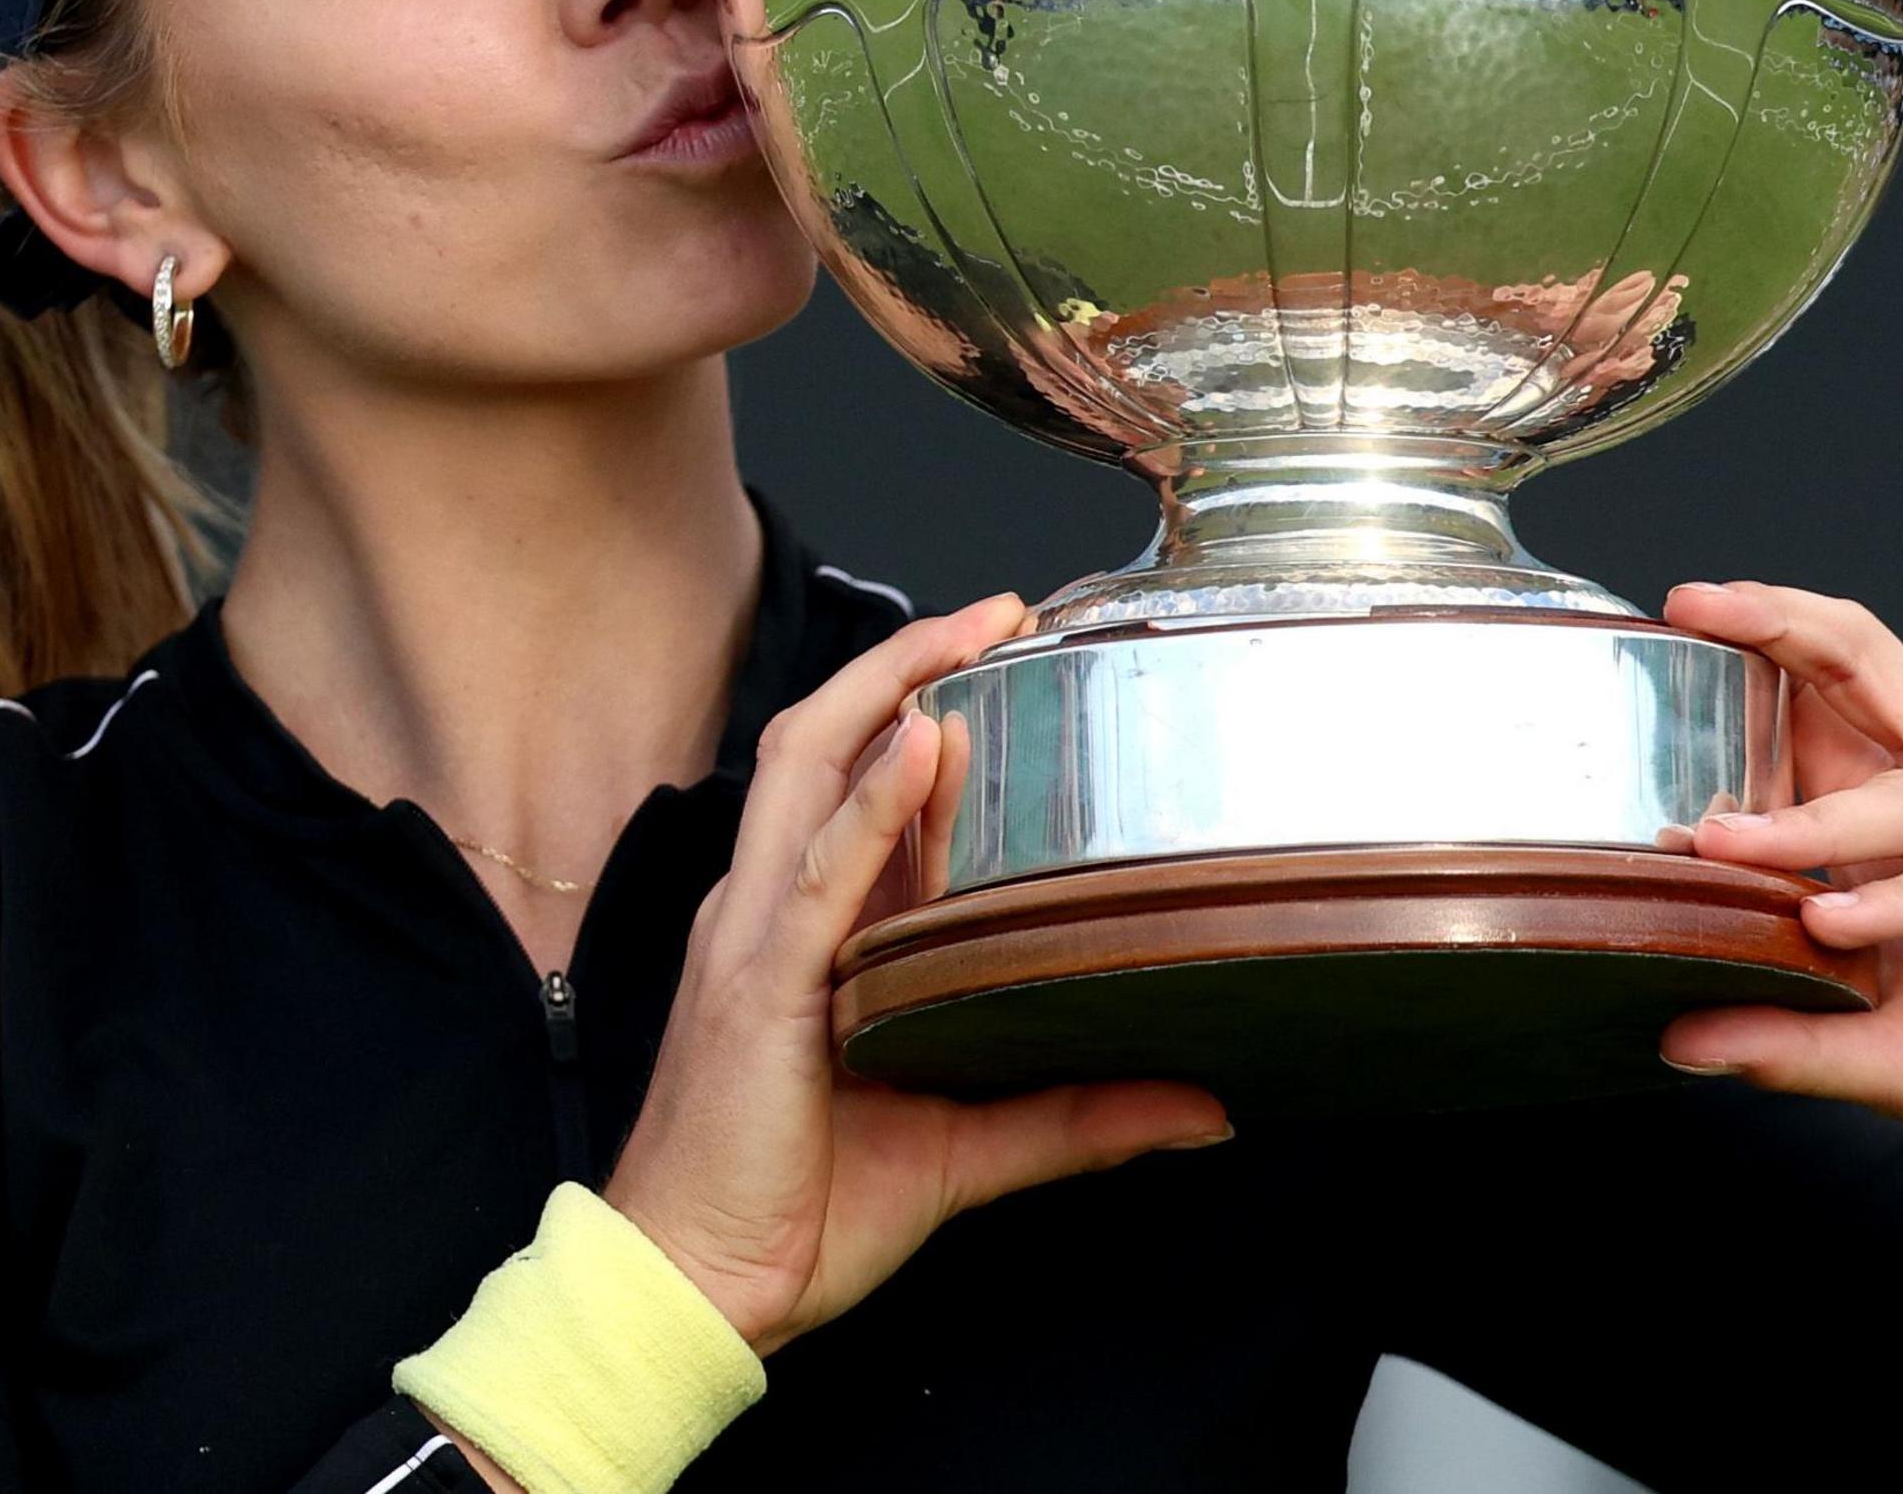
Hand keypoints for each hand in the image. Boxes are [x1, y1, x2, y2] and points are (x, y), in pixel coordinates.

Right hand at [602, 592, 1230, 1353]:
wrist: (700, 1289)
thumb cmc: (795, 1209)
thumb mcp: (968, 1149)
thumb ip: (1078, 1114)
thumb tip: (1202, 1106)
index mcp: (803, 934)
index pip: (853, 791)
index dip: (917, 712)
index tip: (1000, 663)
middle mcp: (770, 914)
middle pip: (819, 743)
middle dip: (901, 664)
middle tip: (994, 613)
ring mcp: (757, 941)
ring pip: (808, 772)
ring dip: (886, 692)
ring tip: (963, 639)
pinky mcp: (759, 989)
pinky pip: (815, 874)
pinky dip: (870, 804)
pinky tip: (922, 750)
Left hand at [1659, 581, 1902, 1208]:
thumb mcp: (1879, 1056)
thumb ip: (1784, 1037)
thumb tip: (1678, 1039)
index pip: (1831, 688)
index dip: (1763, 638)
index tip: (1681, 614)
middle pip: (1873, 668)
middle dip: (1783, 632)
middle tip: (1699, 615)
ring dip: (1816, 822)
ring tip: (1726, 846)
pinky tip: (1845, 921)